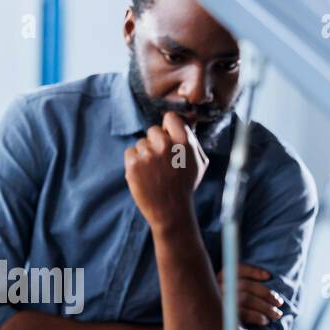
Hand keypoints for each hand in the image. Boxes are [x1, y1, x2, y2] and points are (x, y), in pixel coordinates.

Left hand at [124, 111, 208, 234]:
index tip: (168, 137)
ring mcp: (148, 155)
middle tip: (161, 161)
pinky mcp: (133, 164)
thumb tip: (186, 121)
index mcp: (184, 142)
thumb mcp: (199, 162)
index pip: (170, 118)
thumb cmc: (185, 186)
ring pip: (141, 143)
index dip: (168, 127)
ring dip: (145, 154)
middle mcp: (165, 146)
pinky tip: (144, 175)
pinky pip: (130, 152)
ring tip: (154, 172)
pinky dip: (134, 162)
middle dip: (155, 142)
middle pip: (153, 130)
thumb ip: (192, 140)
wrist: (170, 211)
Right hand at [217, 264, 282, 326]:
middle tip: (279, 303)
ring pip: (247, 299)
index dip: (254, 271)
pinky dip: (257, 317)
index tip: (269, 276)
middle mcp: (218, 288)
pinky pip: (243, 314)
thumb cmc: (227, 309)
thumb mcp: (231, 293)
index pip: (238, 269)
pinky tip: (265, 321)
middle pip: (246, 285)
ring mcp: (220, 302)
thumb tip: (269, 279)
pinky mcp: (222, 316)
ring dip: (266, 307)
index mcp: (221, 279)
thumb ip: (244, 286)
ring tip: (277, 314)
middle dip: (266, 293)